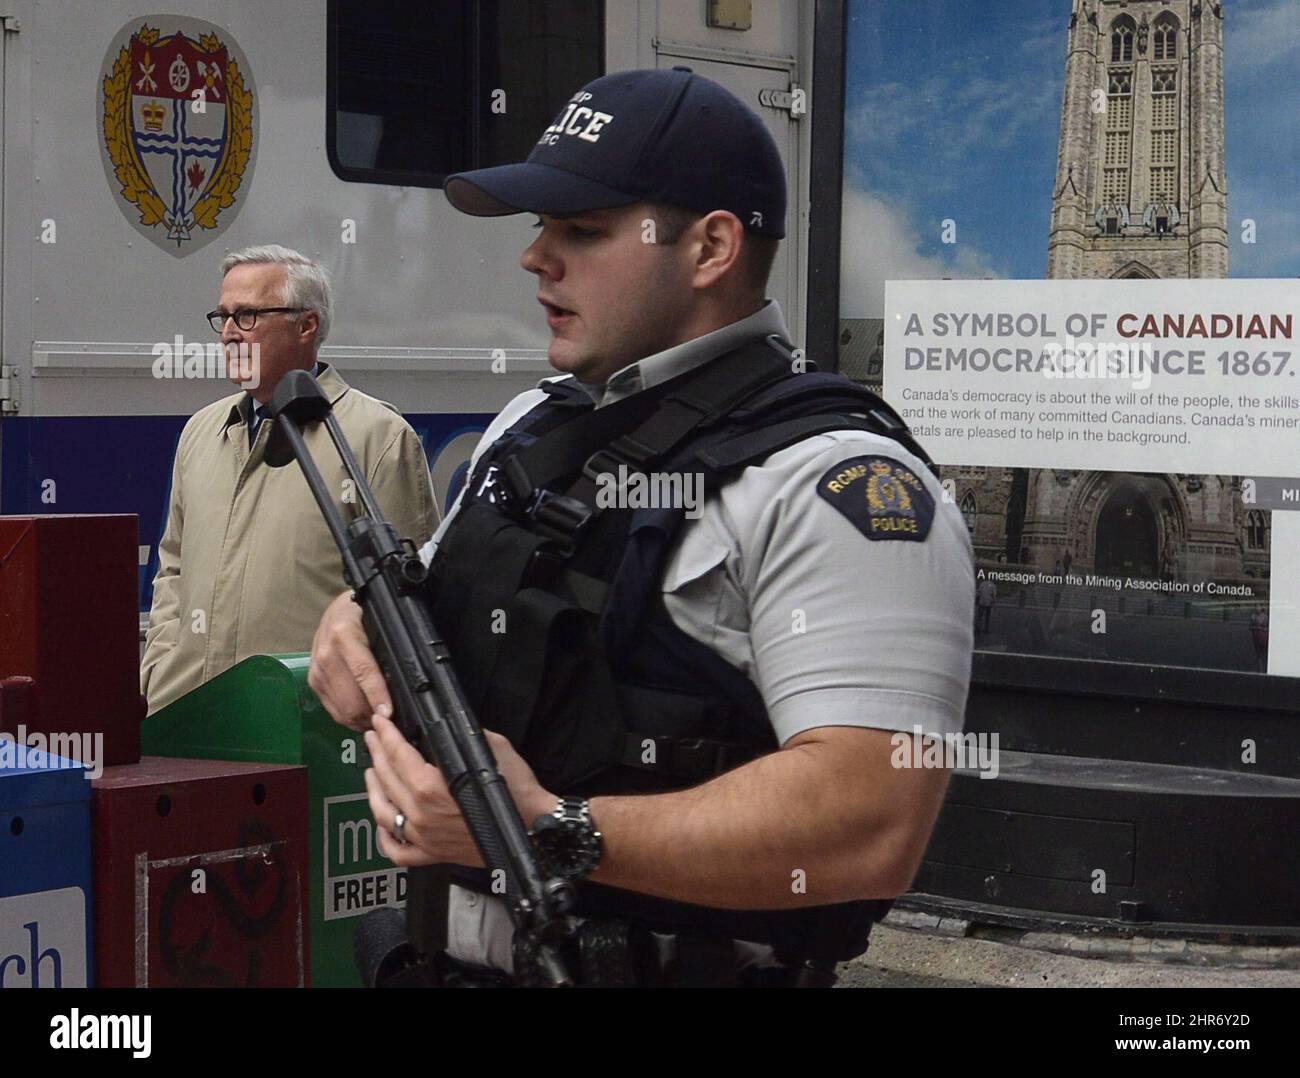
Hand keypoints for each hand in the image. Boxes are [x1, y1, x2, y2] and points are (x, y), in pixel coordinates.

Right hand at [308, 590, 392, 729]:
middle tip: (391, 722)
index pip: (363, 672)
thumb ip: (388, 647)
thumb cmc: (362, 615)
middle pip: (350, 700)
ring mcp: (317, 671)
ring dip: (362, 720)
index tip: (388, 713)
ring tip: (380, 721)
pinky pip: (333, 710)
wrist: (336, 611)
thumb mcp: (378, 623)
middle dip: (372, 716)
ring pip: (341, 710)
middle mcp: (326, 655)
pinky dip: (350, 718)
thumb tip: (403, 679)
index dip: (377, 696)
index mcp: (343, 635)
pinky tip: (364, 715)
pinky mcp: (313, 682)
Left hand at [363, 713, 555, 868]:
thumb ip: (462, 736)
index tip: (380, 722)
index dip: (386, 734)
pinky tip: (382, 823)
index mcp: (430, 787)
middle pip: (386, 779)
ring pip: (383, 812)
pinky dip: (384, 837)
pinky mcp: (432, 855)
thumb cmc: (517, 793)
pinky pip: (397, 850)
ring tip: (371, 772)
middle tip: (374, 737)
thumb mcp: (492, 748)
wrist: (534, 830)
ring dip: (373, 788)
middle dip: (377, 753)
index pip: (397, 754)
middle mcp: (421, 814)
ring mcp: (423, 837)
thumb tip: (445, 727)